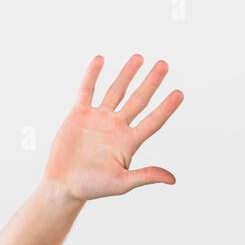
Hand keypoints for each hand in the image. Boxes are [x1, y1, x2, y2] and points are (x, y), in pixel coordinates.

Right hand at [42, 53, 183, 200]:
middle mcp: (117, 127)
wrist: (64, 184)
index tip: (180, 93)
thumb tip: (172, 179)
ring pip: (116, 91)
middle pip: (138, 100)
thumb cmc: (93, 187)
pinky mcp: (80, 114)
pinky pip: (87, 90)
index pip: (153, 121)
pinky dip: (93, 75)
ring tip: (139, 57)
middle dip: (151, 83)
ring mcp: (99, 118)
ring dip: (127, 74)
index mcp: (129, 142)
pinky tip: (101, 59)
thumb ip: (145, 176)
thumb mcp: (122, 183)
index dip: (166, 108)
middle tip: (164, 64)